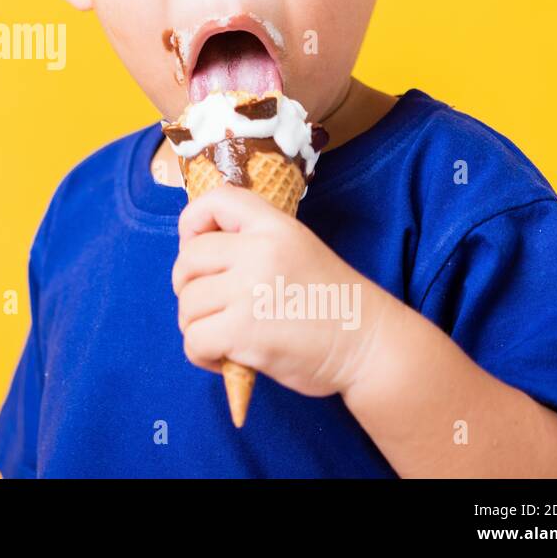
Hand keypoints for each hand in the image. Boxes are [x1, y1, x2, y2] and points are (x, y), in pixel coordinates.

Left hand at [172, 181, 396, 398]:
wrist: (369, 346)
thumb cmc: (331, 302)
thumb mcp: (298, 249)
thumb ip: (254, 242)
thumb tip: (195, 251)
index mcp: (275, 226)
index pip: (216, 199)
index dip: (193, 222)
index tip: (196, 248)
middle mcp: (260, 252)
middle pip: (189, 259)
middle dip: (187, 285)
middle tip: (209, 305)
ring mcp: (250, 291)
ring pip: (187, 304)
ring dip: (195, 324)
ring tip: (220, 335)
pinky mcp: (244, 332)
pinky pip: (194, 339)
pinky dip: (200, 354)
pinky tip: (223, 358)